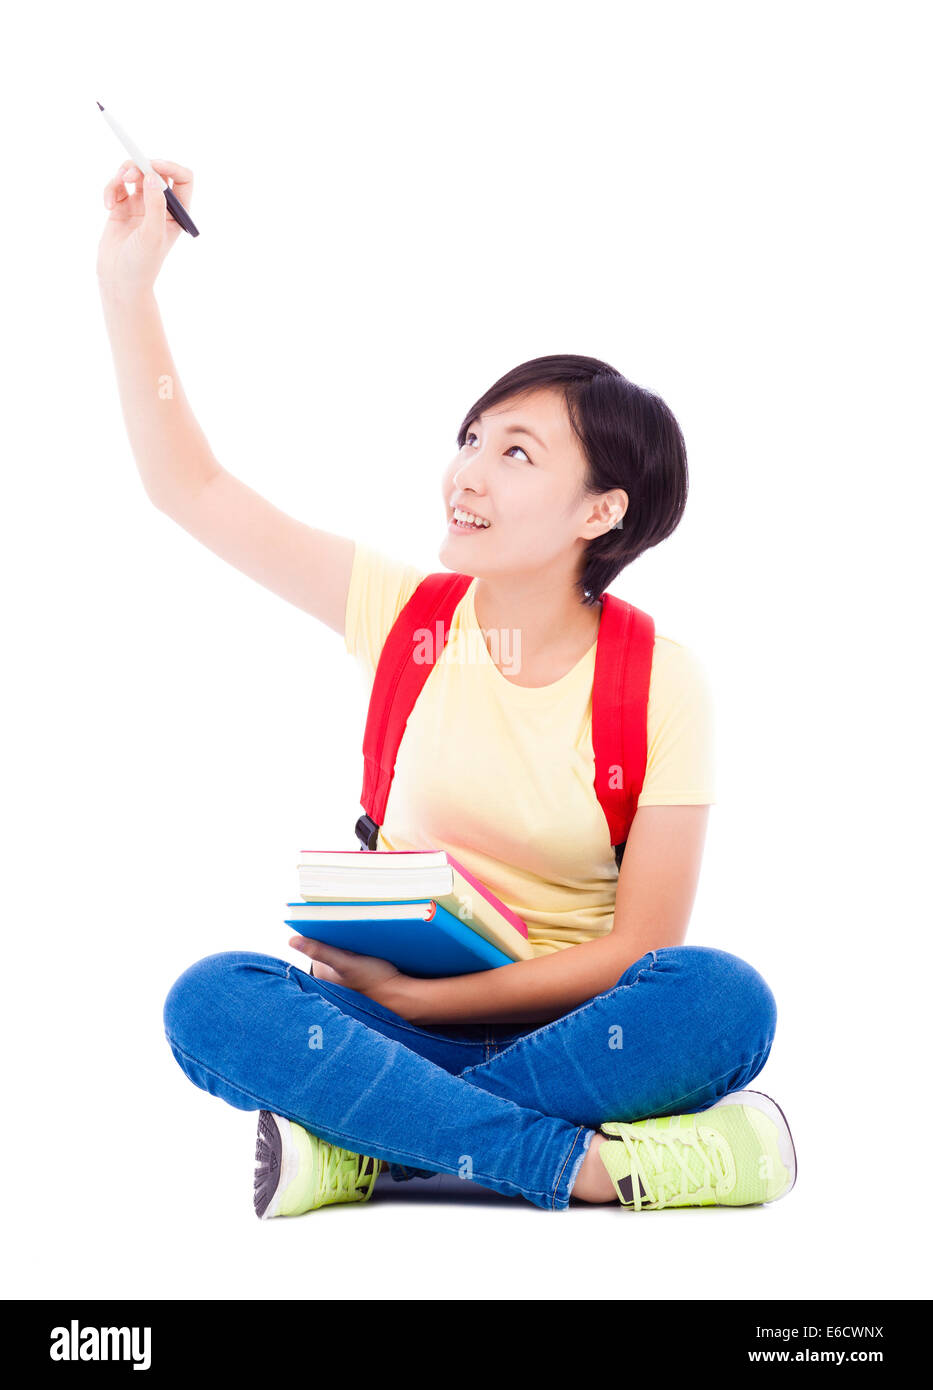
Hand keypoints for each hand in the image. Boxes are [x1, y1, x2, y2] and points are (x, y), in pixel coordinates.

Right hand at [97, 158, 193, 297]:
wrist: (120, 281)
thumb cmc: (142, 264)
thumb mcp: (152, 235)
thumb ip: (154, 205)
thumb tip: (153, 176)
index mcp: (177, 214)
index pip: (183, 179)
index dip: (170, 167)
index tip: (152, 166)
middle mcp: (161, 207)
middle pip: (156, 171)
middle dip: (141, 167)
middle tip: (128, 175)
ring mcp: (141, 206)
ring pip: (135, 174)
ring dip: (123, 174)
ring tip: (115, 190)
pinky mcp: (122, 208)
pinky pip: (117, 186)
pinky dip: (111, 189)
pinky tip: (108, 205)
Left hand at [288, 936, 408, 1012]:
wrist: (398, 995)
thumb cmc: (373, 980)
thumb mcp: (345, 963)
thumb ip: (319, 951)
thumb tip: (291, 940)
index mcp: (321, 975)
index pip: (315, 944)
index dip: (322, 929)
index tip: (332, 918)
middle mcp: (329, 978)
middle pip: (328, 946)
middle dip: (335, 935)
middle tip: (348, 924)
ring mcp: (343, 978)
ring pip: (340, 950)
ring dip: (346, 941)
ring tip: (357, 932)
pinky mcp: (356, 976)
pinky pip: (350, 956)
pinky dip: (355, 948)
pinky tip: (364, 944)